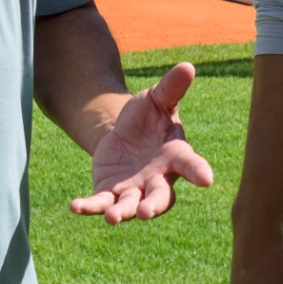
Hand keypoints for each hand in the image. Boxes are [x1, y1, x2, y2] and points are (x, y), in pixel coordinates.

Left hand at [71, 62, 214, 222]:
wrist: (124, 134)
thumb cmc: (149, 117)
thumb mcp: (157, 99)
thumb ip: (172, 87)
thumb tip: (188, 65)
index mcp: (175, 156)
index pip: (191, 165)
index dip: (199, 171)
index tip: (207, 179)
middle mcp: (157, 179)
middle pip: (160, 198)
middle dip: (154, 206)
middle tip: (146, 213)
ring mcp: (134, 190)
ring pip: (130, 206)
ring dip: (122, 212)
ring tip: (112, 218)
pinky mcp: (111, 193)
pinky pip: (101, 203)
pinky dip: (90, 207)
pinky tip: (75, 207)